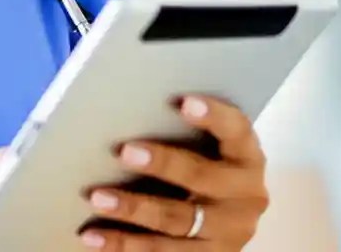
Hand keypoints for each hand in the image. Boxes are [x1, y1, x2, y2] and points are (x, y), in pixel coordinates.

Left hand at [80, 96, 269, 249]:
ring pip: (178, 221)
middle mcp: (246, 195)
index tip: (184, 102)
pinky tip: (93, 238)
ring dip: (134, 209)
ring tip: (98, 199)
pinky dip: (125, 245)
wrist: (227, 220)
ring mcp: (230, 232)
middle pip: (202, 177)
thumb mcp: (206, 149)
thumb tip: (120, 108)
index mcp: (247, 157)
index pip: (236, 130)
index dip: (213, 116)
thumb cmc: (203, 167)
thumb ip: (180, 132)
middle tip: (124, 151)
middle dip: (163, 164)